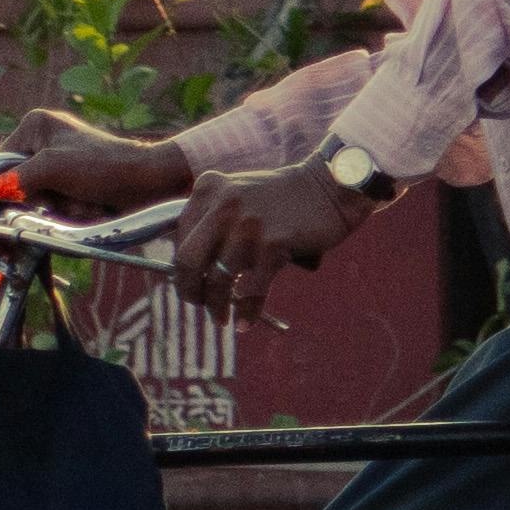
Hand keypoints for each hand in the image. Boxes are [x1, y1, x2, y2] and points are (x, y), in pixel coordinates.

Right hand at [0, 109, 195, 217]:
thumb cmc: (103, 166)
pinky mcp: (74, 188)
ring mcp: (59, 167)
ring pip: (39, 202)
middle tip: (61, 200)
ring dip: (59, 210)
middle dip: (40, 200)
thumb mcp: (51, 168)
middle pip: (18, 186)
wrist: (150, 183)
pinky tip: (92, 206)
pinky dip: (72, 214)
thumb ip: (14, 180)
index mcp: (35, 126)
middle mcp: (44, 144)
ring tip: (84, 202)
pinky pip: (57, 209)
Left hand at [169, 158, 382, 319]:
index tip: (191, 284)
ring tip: (221, 319)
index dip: (182, 267)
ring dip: (216, 306)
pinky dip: (247, 311)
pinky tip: (244, 323)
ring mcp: (248, 224)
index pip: (179, 237)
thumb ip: (213, 221)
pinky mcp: (274, 243)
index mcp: (209, 188)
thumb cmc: (283, 198)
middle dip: (189, 290)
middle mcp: (223, 204)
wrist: (330, 186)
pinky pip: (252, 289)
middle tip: (199, 304)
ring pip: (218, 279)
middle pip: (188, 260)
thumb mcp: (238, 195)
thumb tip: (188, 270)